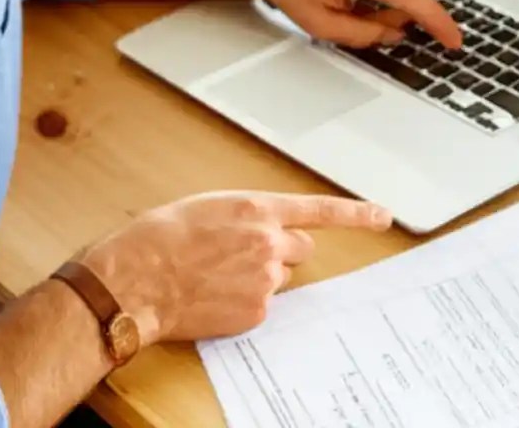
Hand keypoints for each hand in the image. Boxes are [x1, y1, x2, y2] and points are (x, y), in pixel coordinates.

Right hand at [77, 191, 392, 345]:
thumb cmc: (157, 238)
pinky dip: (243, 302)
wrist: (135, 280)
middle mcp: (268, 241)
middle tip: (239, 254)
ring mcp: (264, 280)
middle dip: (279, 249)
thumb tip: (260, 228)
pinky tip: (212, 296)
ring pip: (278, 276)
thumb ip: (244, 215)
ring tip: (215, 275)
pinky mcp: (256, 311)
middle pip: (300, 248)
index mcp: (255, 208)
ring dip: (258, 275)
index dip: (356, 214)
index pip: (319, 210)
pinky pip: (262, 304)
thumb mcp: (205, 207)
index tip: (383, 216)